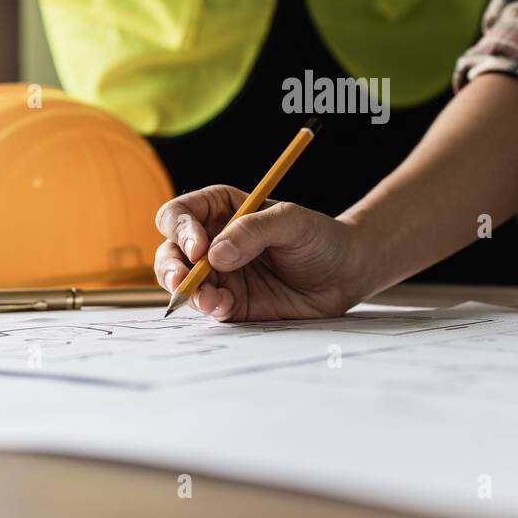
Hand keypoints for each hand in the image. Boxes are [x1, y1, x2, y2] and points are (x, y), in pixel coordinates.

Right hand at [153, 185, 366, 320]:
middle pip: (170, 250)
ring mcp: (220, 274)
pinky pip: (208, 307)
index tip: (200, 248)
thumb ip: (254, 231)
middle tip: (184, 280)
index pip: (180, 213)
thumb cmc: (320, 238)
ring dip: (189, 292)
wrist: (346, 274)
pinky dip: (210, 308)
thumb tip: (215, 255)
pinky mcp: (231, 302)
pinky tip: (226, 306)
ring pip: (182, 283)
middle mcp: (213, 241)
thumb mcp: (292, 222)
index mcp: (222, 209)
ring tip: (210, 299)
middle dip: (171, 266)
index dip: (181, 229)